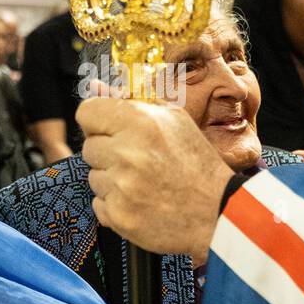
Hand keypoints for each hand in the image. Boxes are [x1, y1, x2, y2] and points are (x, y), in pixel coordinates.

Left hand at [77, 93, 232, 262]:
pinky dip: (115, 204)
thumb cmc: (197, 163)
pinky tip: (140, 201)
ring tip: (143, 182)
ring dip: (112, 180)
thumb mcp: (173, 120)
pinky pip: (98, 204)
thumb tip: (96, 87)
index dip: (97, 121)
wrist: (217, 209)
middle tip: (139, 161)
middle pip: (88, 146)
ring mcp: (121, 186)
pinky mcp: (119, 215)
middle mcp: (127, 152)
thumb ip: (131, 101)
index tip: (110, 129)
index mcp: (140, 121)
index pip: (86, 112)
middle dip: (108, 152)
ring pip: (93, 176)